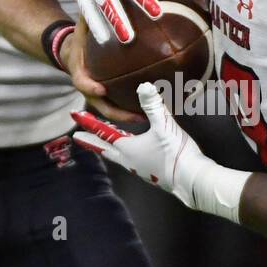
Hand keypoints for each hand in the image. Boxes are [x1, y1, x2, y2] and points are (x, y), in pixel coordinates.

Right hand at [59, 20, 144, 125]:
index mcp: (79, 72)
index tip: (100, 89)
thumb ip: (91, 17)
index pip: (82, 82)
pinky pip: (120, 105)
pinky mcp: (107, 98)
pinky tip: (153, 105)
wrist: (71, 54)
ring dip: (130, 115)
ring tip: (150, 115)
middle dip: (119, 113)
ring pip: (113, 110)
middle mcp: (89, 88)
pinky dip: (133, 108)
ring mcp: (98, 96)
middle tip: (138, 115)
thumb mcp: (81, 27)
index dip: (90, 87)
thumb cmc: (80, 41)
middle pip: (101, 106)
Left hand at [71, 82, 211, 208]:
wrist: (192, 181)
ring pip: (116, 155)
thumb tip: (143, 85)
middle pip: (104, 148)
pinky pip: (129, 159)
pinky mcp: (149, 172)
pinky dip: (123, 151)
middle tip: (77, 137)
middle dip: (90, 141)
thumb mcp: (164, 126)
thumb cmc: (175, 153)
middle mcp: (128, 160)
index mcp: (127, 148)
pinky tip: (132, 150)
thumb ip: (152, 105)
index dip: (88, 122)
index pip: (102, 132)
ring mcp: (138, 168)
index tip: (74, 115)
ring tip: (102, 142)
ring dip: (106, 147)